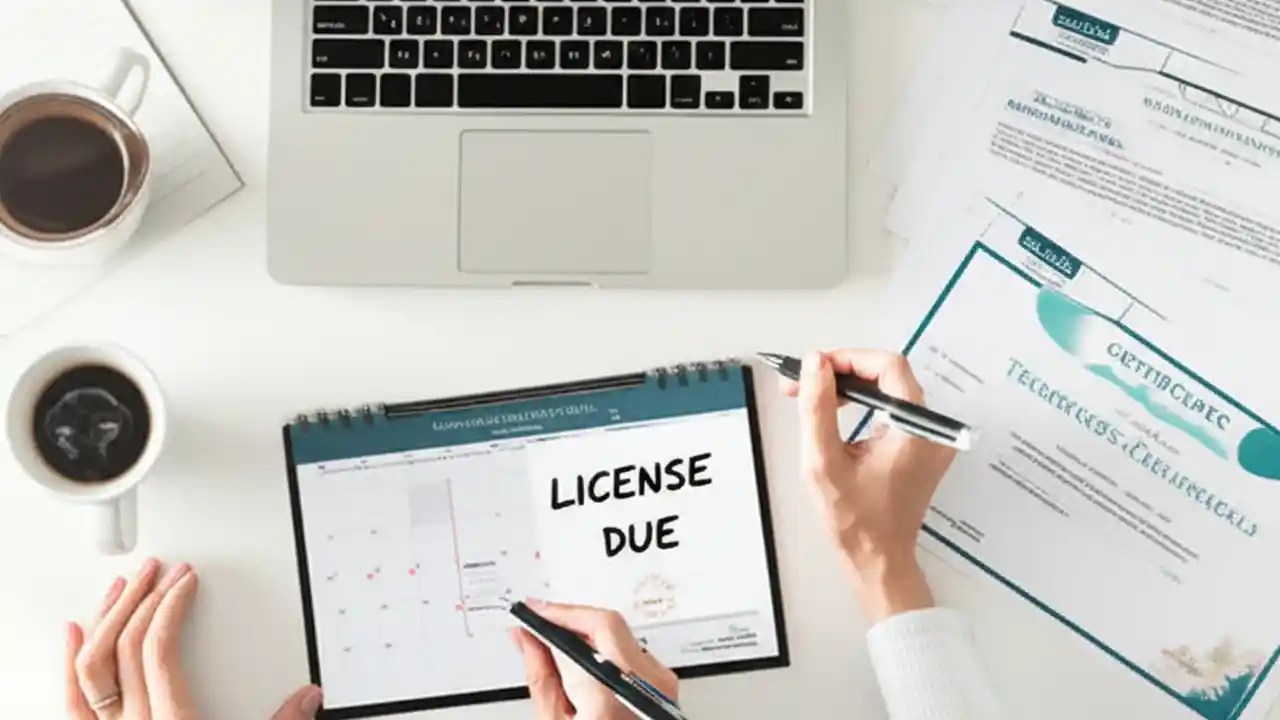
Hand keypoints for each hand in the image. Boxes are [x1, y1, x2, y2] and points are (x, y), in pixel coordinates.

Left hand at [64, 558, 323, 719]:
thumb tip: (309, 697)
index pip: (159, 648)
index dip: (171, 606)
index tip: (186, 582)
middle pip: (125, 647)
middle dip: (144, 600)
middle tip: (162, 573)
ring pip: (90, 666)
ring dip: (106, 619)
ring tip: (123, 588)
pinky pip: (71, 698)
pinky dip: (71, 661)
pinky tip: (75, 633)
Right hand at [510, 600, 677, 718]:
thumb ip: (541, 679)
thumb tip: (528, 642)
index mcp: (609, 700)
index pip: (575, 639)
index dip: (549, 619)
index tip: (533, 613)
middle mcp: (643, 687)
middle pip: (606, 624)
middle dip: (571, 616)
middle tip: (544, 618)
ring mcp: (661, 686)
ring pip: (624, 634)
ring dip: (591, 632)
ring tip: (562, 642)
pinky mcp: (666, 688)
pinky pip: (635, 652)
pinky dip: (609, 649)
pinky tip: (587, 659)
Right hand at [781, 350, 957, 621]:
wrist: (879, 562)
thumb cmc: (853, 522)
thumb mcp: (823, 462)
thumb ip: (817, 408)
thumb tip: (815, 363)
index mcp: (917, 429)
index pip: (887, 366)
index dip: (846, 359)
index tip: (813, 368)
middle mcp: (932, 429)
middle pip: (887, 376)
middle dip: (841, 373)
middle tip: (801, 384)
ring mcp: (930, 439)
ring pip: (888, 392)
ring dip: (848, 390)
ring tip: (811, 399)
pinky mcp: (921, 448)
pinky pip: (892, 411)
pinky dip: (862, 407)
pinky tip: (832, 418)